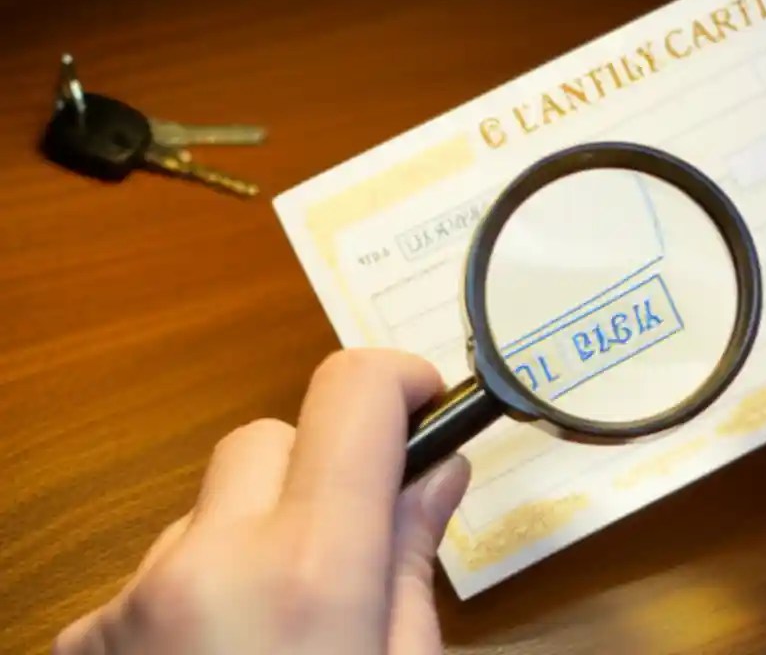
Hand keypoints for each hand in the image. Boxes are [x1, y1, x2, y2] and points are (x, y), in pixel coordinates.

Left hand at [54, 350, 470, 654]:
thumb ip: (411, 563)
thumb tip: (436, 472)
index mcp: (312, 571)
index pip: (349, 392)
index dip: (397, 381)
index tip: (424, 405)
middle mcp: (209, 564)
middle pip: (266, 439)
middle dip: (317, 472)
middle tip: (349, 549)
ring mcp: (133, 599)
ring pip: (208, 511)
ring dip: (249, 542)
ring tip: (274, 632)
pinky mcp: (84, 637)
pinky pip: (156, 573)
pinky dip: (194, 597)